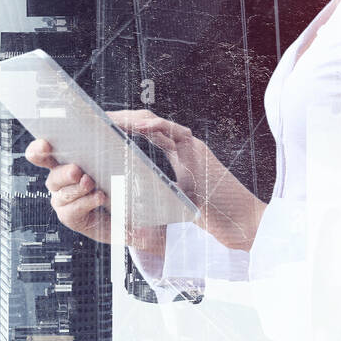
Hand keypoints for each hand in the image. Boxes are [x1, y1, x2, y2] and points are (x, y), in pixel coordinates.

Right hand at [24, 138, 165, 254]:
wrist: (149, 212)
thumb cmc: (140, 173)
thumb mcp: (140, 142)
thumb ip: (130, 124)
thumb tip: (120, 119)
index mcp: (72, 156)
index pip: (46, 150)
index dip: (40, 148)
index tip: (46, 144)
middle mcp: (64, 178)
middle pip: (50, 173)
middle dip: (62, 171)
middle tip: (77, 170)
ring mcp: (67, 199)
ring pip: (60, 192)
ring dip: (76, 188)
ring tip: (90, 182)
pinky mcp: (74, 218)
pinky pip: (71, 211)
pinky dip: (85, 202)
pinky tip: (100, 197)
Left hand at [106, 109, 265, 251]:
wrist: (240, 222)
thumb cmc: (210, 218)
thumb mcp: (175, 204)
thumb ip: (157, 195)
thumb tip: (125, 204)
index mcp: (178, 157)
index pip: (147, 135)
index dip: (125, 129)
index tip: (103, 130)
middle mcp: (184, 147)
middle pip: (149, 124)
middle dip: (123, 120)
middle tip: (99, 119)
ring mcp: (191, 147)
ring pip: (159, 124)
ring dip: (133, 119)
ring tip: (111, 119)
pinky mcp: (198, 151)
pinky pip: (175, 132)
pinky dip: (157, 126)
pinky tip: (140, 127)